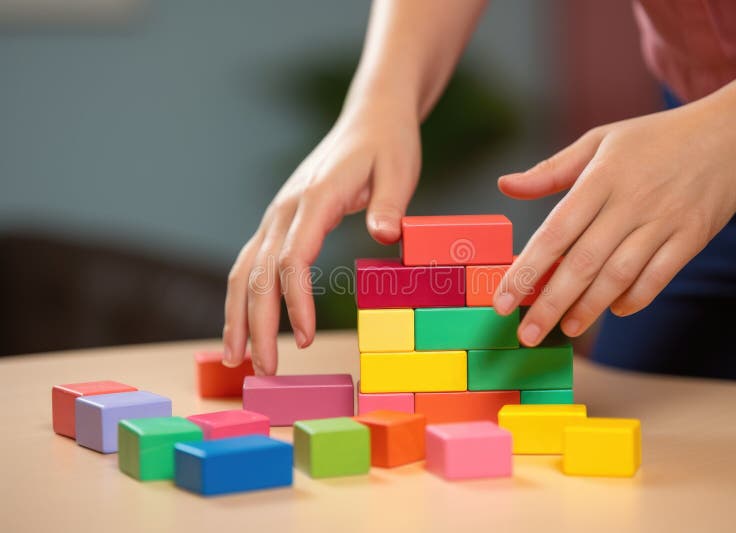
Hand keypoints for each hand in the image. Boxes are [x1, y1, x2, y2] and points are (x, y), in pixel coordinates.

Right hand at [224, 96, 420, 373]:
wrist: (370, 117)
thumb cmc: (388, 145)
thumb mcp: (399, 170)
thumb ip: (390, 203)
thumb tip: (384, 234)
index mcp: (315, 197)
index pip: (292, 258)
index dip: (294, 301)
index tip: (303, 339)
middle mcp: (286, 208)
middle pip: (257, 271)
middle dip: (257, 324)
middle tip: (264, 370)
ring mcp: (278, 214)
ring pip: (243, 269)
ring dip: (237, 315)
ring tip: (237, 359)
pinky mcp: (280, 221)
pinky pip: (251, 263)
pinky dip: (243, 297)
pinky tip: (244, 325)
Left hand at [493, 102, 735, 345]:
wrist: (731, 135)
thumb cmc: (654, 139)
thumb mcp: (599, 141)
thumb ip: (551, 170)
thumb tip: (505, 185)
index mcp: (600, 178)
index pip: (555, 232)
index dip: (527, 270)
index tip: (503, 300)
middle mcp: (630, 202)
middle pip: (582, 263)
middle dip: (550, 304)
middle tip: (527, 334)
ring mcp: (663, 222)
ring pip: (618, 275)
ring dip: (589, 308)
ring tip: (566, 329)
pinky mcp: (691, 237)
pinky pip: (658, 277)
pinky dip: (634, 298)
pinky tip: (613, 309)